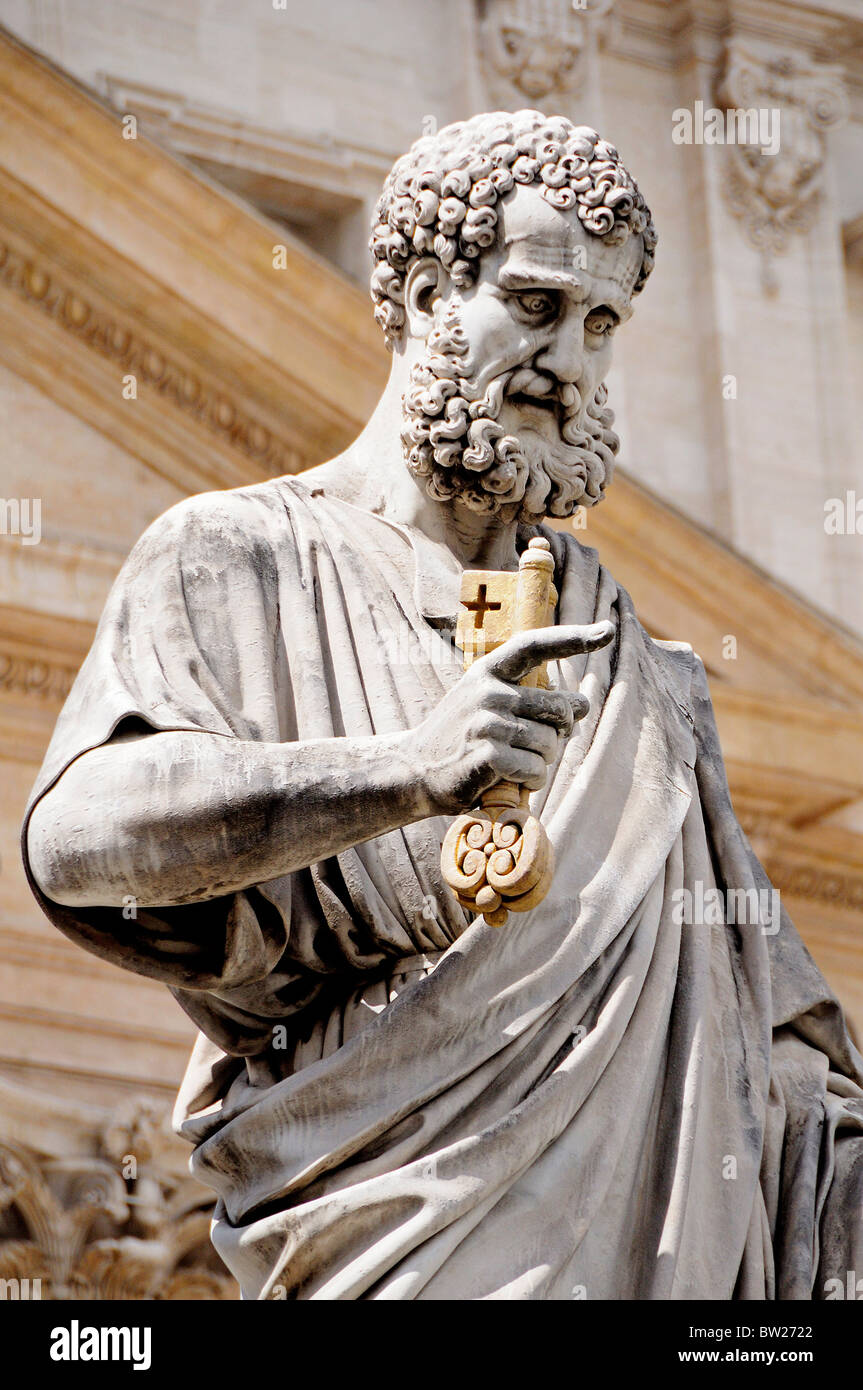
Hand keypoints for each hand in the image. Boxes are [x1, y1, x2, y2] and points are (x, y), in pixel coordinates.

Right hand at [408, 620, 614, 814]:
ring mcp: (485, 721)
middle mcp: (488, 690)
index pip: (535, 645)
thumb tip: (582, 704)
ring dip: (543, 762)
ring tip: (516, 764)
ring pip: (550, 743)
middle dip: (558, 733)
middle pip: (559, 708)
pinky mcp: (486, 754)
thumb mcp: (488, 705)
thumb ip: (532, 700)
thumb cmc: (462, 738)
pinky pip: (536, 769)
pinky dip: (532, 780)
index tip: (607, 630)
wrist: (414, 770)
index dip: (573, 637)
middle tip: (536, 746)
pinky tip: (512, 780)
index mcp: (489, 670)